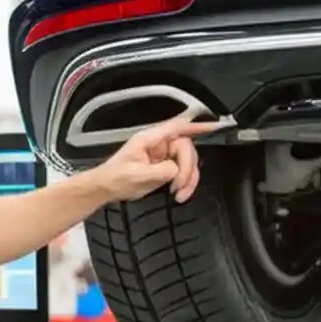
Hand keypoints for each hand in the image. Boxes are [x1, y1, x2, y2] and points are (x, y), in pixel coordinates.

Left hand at [89, 116, 227, 202]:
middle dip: (188, 169)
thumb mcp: (136, 175)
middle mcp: (160, 144)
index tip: (213, 127)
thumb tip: (176, 170)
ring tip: (179, 195)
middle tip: (179, 186)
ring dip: (189, 179)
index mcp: (150, 139)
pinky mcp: (166, 167)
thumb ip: (160, 170)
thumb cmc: (115, 177)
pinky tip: (179, 194)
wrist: (107, 188)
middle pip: (187, 149)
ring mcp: (164, 155)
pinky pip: (184, 172)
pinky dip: (186, 184)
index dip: (196, 126)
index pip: (177, 127)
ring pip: (189, 162)